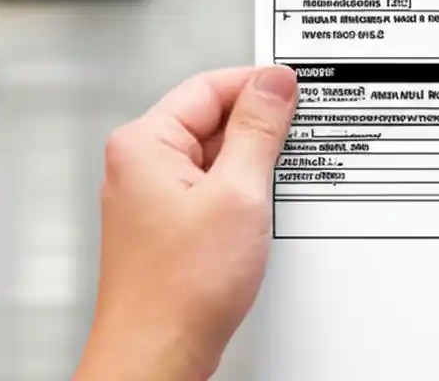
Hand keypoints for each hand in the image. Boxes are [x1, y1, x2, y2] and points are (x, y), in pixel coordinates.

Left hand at [75, 66, 298, 380]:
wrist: (157, 355)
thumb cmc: (180, 289)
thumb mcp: (238, 193)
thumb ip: (259, 130)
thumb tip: (274, 85)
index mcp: (144, 144)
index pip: (210, 86)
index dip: (259, 86)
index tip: (297, 91)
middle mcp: (140, 165)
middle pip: (213, 119)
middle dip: (260, 129)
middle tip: (298, 142)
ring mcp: (153, 197)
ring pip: (217, 156)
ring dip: (254, 165)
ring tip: (277, 187)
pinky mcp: (170, 225)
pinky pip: (214, 189)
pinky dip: (243, 193)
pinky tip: (262, 213)